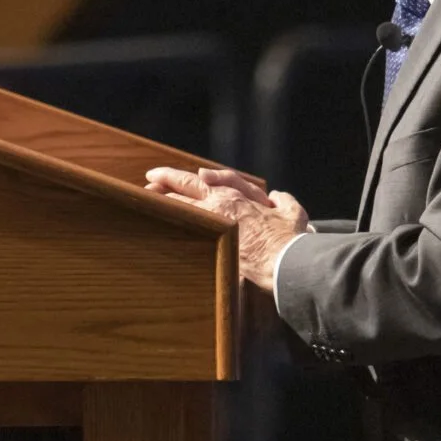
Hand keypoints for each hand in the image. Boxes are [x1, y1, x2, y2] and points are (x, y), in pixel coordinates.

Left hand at [144, 164, 310, 291]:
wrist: (284, 264)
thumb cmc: (289, 239)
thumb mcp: (293, 213)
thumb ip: (284, 200)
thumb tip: (279, 196)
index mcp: (235, 197)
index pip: (200, 180)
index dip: (179, 176)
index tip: (166, 176)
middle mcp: (219, 207)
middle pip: (183, 189)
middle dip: (163, 183)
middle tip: (148, 182)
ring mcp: (211, 226)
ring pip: (179, 209)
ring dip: (162, 203)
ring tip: (147, 199)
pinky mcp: (208, 247)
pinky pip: (183, 234)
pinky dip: (170, 227)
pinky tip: (157, 227)